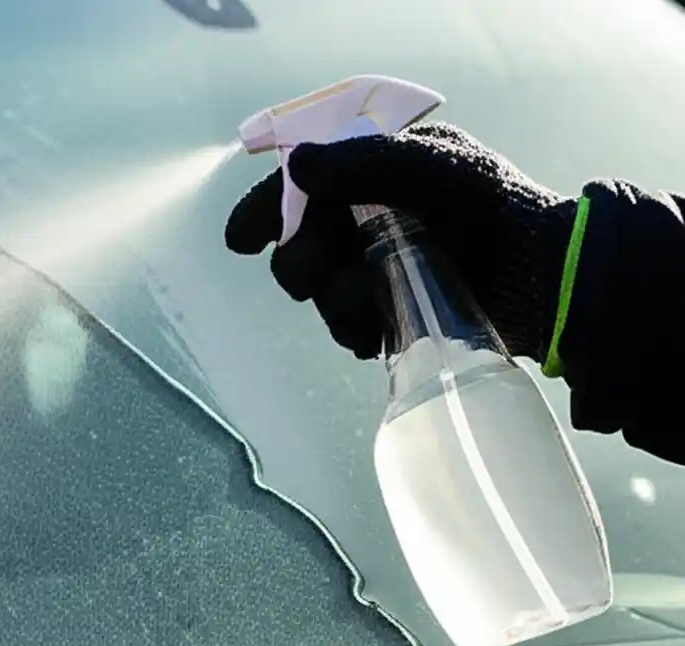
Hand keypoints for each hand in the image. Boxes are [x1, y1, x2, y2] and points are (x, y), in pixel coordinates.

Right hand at [224, 122, 576, 360]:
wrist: (549, 281)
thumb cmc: (497, 211)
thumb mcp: (434, 172)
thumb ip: (364, 165)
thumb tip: (296, 166)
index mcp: (376, 169)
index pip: (302, 182)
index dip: (265, 208)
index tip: (239, 240)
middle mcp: (370, 214)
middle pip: (300, 242)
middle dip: (301, 264)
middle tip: (316, 277)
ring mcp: (379, 262)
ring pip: (319, 289)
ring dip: (333, 305)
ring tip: (367, 315)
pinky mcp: (392, 306)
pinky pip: (345, 323)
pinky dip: (350, 331)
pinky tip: (371, 338)